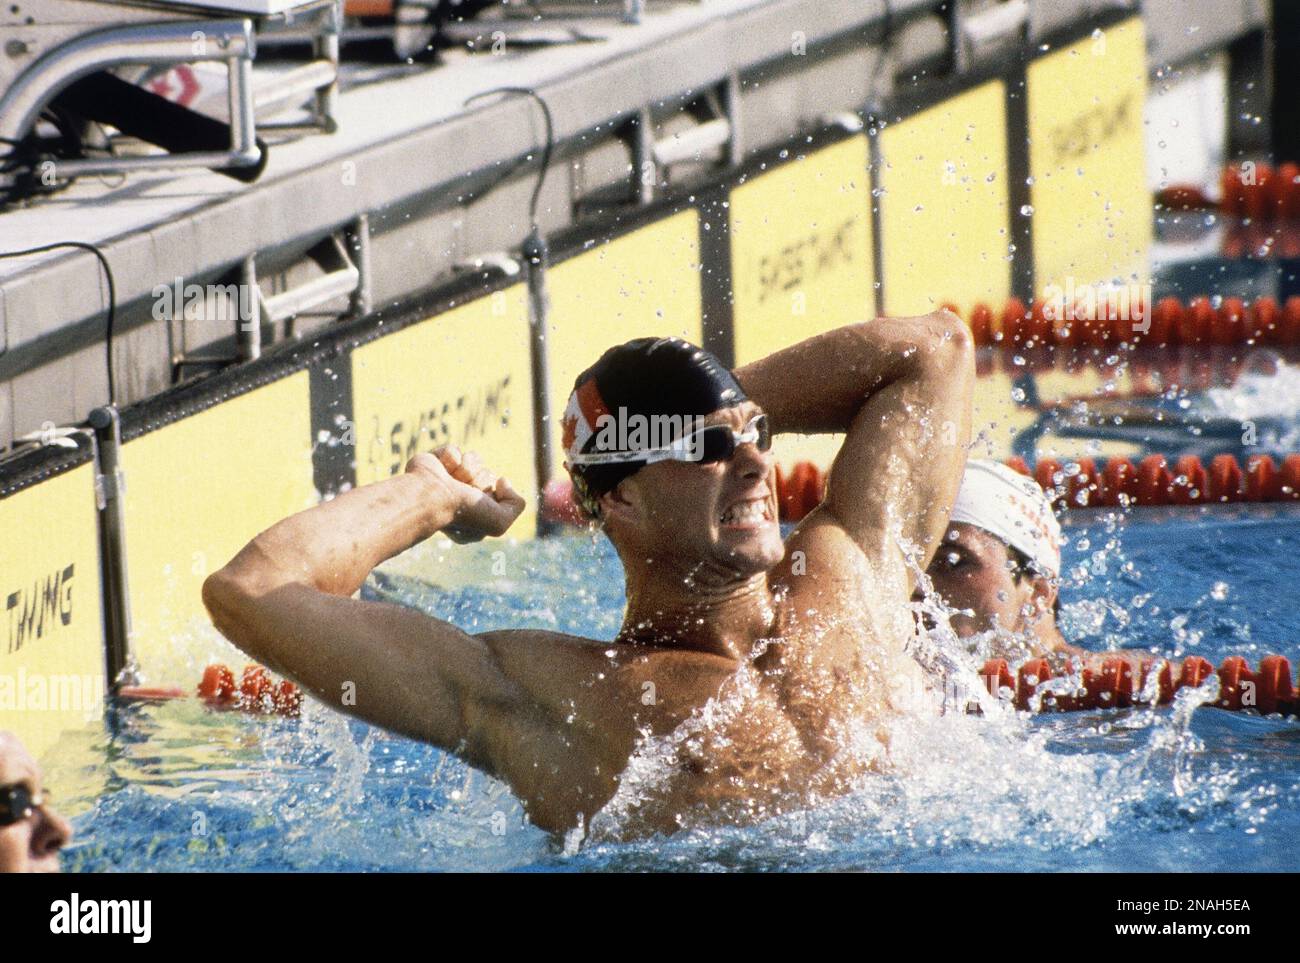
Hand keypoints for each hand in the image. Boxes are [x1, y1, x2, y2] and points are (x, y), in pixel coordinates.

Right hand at [405, 446, 525, 542]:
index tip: (477, 504)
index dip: (490, 494)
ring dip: (466, 468)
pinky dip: (450, 457)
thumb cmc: (462, 513)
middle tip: (462, 491)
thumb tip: (503, 480)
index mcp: (472, 514)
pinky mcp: (435, 463)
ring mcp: (446, 479)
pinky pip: (454, 450)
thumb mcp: (500, 522)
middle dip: (478, 480)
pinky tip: (441, 470)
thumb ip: (516, 505)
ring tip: (451, 480)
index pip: (496, 492)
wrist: (430, 496)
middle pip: (486, 474)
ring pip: (473, 459)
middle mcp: (459, 498)